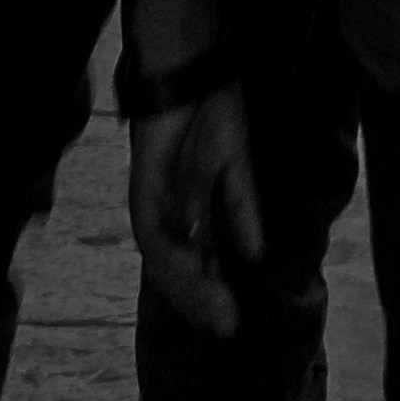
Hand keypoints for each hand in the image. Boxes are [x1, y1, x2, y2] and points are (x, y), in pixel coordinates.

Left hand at [129, 88, 260, 334]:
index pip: (198, 265)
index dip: (212, 294)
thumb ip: (241, 210)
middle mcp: (169, 216)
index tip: (232, 321)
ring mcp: (154, 205)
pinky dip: (171, 254)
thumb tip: (256, 254)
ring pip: (164, 261)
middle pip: (178, 272)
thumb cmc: (213, 114)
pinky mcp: (143, 190)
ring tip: (214, 306)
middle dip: (200, 300)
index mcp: (190, 213)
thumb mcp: (236, 168)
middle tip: (226, 325)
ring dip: (188, 286)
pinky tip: (193, 268)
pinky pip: (152, 232)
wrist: (193, 75)